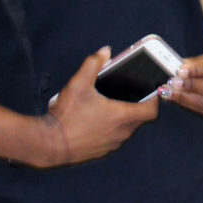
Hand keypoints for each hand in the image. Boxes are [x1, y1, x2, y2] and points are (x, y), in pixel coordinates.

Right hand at [30, 48, 159, 166]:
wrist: (49, 143)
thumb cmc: (66, 115)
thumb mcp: (79, 83)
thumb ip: (93, 63)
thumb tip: (104, 51)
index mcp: (121, 116)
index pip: (151, 110)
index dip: (153, 100)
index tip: (150, 91)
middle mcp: (121, 133)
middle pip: (140, 119)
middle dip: (136, 106)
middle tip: (128, 94)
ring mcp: (112, 144)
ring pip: (126, 129)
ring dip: (123, 118)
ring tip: (111, 105)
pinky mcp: (102, 152)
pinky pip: (114, 138)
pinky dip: (111, 128)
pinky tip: (98, 119)